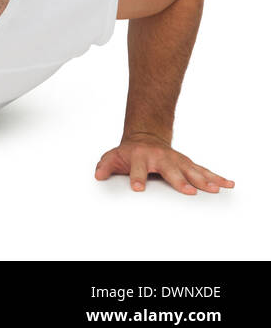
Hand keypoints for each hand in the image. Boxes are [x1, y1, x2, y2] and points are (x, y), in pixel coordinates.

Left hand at [94, 132, 233, 194]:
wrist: (145, 137)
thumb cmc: (129, 152)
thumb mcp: (113, 156)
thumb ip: (105, 166)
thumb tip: (98, 175)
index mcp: (140, 157)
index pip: (137, 168)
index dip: (136, 178)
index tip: (137, 188)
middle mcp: (160, 158)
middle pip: (170, 170)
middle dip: (179, 180)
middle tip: (188, 191)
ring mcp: (175, 160)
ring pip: (191, 170)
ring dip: (203, 180)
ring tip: (214, 189)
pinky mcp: (186, 163)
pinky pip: (203, 171)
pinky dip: (216, 177)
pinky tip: (228, 184)